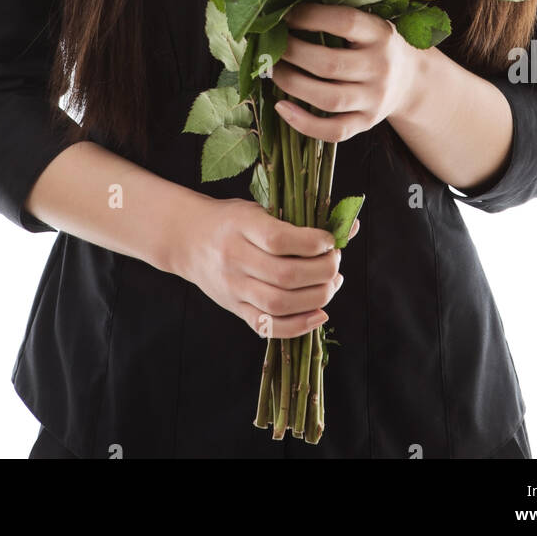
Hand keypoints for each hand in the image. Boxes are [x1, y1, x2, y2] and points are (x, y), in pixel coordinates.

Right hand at [177, 195, 359, 338]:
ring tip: (331, 285)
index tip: (329, 240)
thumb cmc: (230, 220)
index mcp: (241, 226)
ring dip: (316, 298)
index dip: (312, 243)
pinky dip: (298, 326)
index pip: (279, 240)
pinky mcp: (235, 309)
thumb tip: (350, 226)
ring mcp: (233, 288)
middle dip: (322, 272)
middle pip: (285, 276)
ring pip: (279, 304)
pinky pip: (268, 327)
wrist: (187, 238)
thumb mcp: (259, 208)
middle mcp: (234, 258)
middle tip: (335, 263)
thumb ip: (299, 219)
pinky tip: (319, 315)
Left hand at [271, 2, 421, 142]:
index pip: (345, 23)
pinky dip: (304, 123)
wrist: (410, 81)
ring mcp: (374, 99)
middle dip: (293, 53)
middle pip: (330, 64)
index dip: (310, 17)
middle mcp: (380, 68)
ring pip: (328, 98)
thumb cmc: (376, 46)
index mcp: (381, 34)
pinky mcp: (366, 123)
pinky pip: (334, 130)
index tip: (285, 15)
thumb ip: (337, 18)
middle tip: (272, 46)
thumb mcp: (369, 24)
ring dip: (292, 84)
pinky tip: (281, 107)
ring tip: (273, 71)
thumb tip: (286, 8)